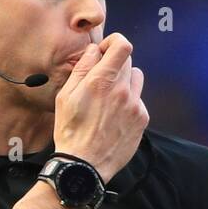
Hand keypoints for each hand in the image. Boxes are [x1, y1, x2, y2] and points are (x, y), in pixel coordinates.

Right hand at [53, 33, 148, 183]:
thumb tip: (94, 51)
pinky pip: (139, 100)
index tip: (106, 51)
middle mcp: (122, 90)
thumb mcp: (66, 96)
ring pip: (136, 78)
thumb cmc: (71, 131)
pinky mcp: (142, 119)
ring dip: (125, 82)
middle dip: (114, 65)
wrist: (84, 165)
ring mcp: (135, 105)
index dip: (114, 42)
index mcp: (101, 81)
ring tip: (110, 99)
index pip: (122, 45)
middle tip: (101, 81)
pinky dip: (129, 103)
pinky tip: (115, 117)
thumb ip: (82, 69)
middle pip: (127, 61)